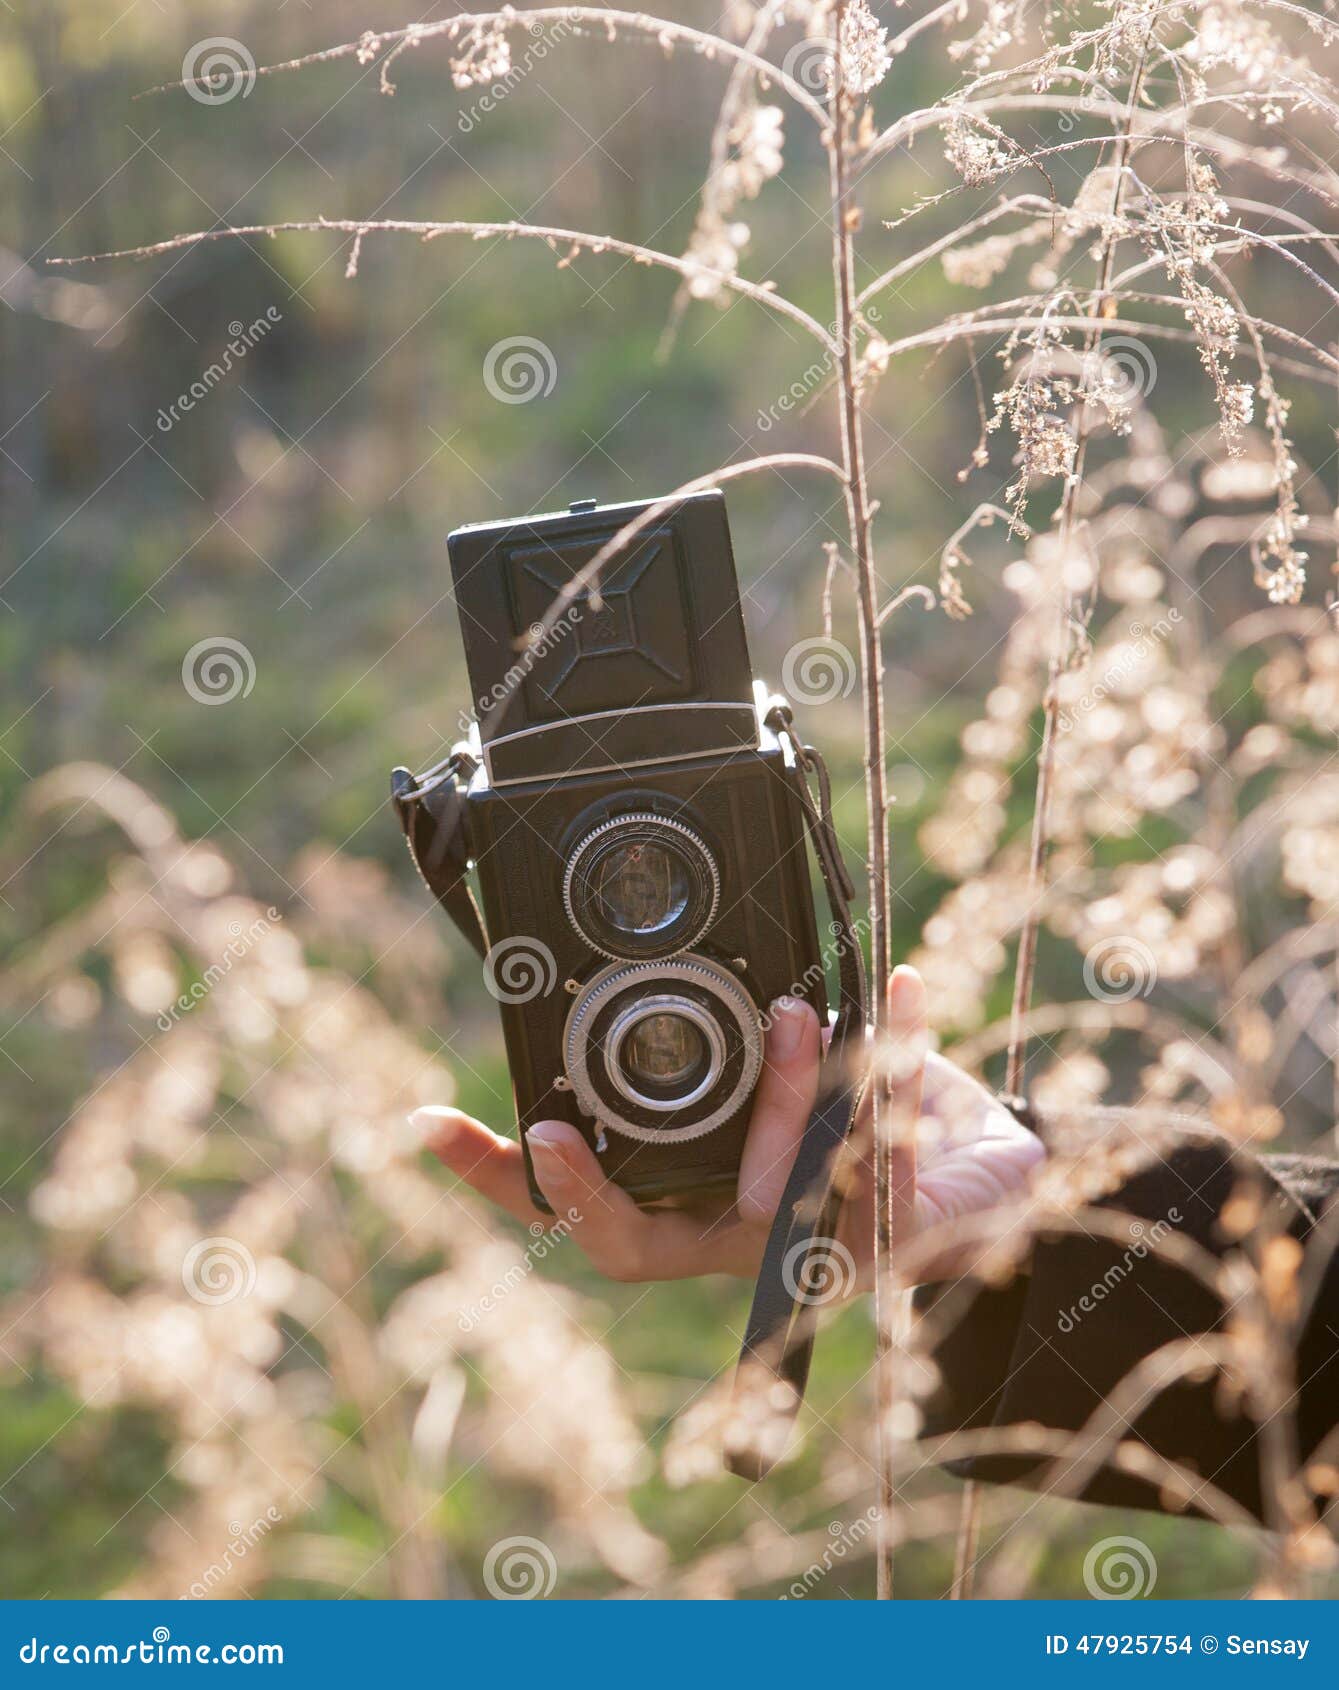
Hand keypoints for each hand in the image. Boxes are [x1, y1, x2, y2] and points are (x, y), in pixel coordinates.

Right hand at [412, 966, 1044, 1287]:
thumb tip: (643, 967)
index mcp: (694, 1206)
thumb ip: (718, 1051)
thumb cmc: (863, 1121)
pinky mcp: (892, 1237)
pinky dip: (896, 1054)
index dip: (501, 1183)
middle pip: (632, 1247)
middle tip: (551, 1130)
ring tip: (799, 1008)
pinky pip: (883, 1147)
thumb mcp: (775, 1077)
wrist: (982, 1172)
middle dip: (585, 1188)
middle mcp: (734, 1242)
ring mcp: (804, 1253)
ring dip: (784, 1090)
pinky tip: (903, 985)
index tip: (437, 1125)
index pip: (577, 1211)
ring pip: (766, 1189)